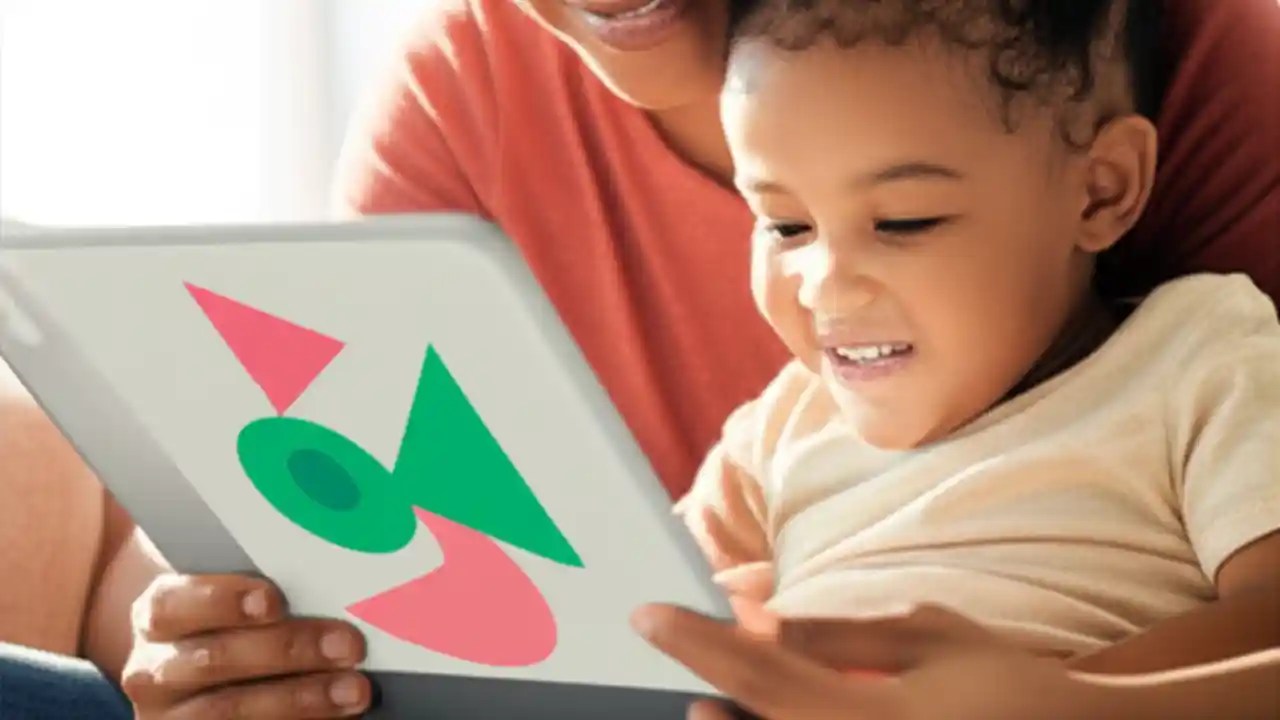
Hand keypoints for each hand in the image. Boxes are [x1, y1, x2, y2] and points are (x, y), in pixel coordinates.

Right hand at [122, 573, 373, 718]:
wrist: (214, 679)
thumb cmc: (238, 622)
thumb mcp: (238, 597)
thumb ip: (266, 584)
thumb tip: (332, 566)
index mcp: (160, 616)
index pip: (172, 604)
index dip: (222, 601)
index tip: (273, 601)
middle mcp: (154, 668)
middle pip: (213, 660)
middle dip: (287, 651)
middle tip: (348, 645)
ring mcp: (170, 715)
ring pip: (228, 711)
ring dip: (300, 699)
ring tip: (354, 690)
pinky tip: (334, 719)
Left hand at [633, 603, 1096, 719]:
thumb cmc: (1012, 687)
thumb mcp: (931, 636)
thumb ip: (845, 635)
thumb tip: (768, 622)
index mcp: (874, 719)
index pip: (760, 673)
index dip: (695, 642)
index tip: (647, 615)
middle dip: (708, 699)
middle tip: (683, 679)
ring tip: (713, 704)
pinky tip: (766, 714)